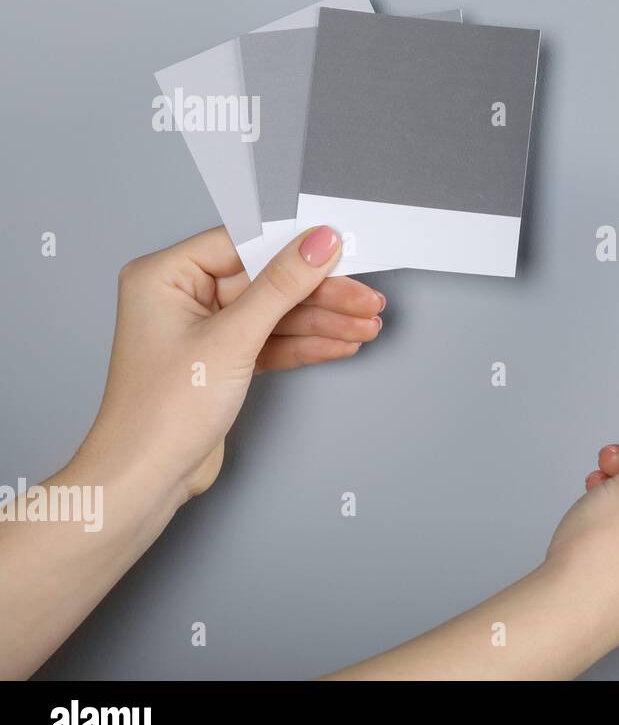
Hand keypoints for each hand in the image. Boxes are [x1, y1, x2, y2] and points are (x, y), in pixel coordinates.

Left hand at [81, 226, 383, 500]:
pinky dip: (307, 344)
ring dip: (323, 322)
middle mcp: (182, 297)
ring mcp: (205, 331)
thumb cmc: (160, 413)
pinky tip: (341, 343)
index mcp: (166, 276)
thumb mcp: (231, 339)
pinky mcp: (223, 361)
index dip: (296, 248)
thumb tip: (317, 243)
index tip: (340, 249)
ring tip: (365, 327)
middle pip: (267, 281)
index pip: (244, 244)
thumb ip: (280, 286)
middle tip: (366, 301)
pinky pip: (273, 341)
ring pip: (276, 314)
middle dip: (321, 295)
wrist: (146, 480)